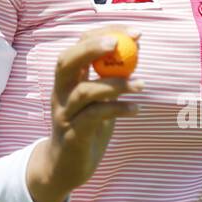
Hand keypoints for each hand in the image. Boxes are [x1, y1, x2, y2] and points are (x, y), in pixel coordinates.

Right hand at [27, 27, 143, 201]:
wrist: (65, 168)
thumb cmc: (86, 128)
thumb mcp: (98, 99)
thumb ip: (111, 75)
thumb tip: (136, 47)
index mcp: (67, 80)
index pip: (78, 45)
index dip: (104, 35)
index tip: (134, 33)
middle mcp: (60, 93)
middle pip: (67, 61)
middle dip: (93, 48)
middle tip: (121, 45)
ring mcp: (64, 114)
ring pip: (85, 91)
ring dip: (115, 84)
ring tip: (142, 85)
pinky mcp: (72, 134)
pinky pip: (95, 117)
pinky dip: (118, 110)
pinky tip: (136, 109)